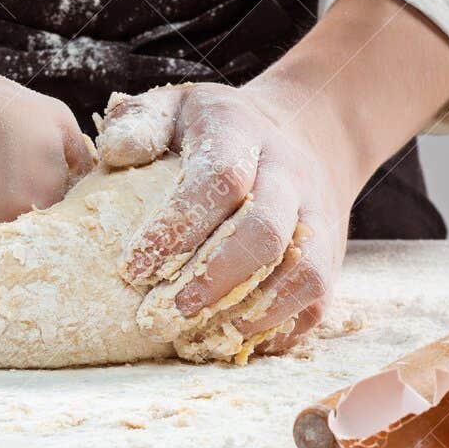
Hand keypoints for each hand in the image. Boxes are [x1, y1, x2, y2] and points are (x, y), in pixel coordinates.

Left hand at [97, 80, 355, 353]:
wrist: (303, 129)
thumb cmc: (213, 130)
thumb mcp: (172, 108)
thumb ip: (137, 124)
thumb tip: (116, 154)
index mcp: (240, 131)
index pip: (220, 179)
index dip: (178, 228)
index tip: (134, 269)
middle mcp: (288, 171)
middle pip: (264, 230)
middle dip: (214, 279)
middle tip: (166, 312)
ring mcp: (318, 214)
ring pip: (302, 271)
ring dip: (249, 312)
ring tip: (199, 336)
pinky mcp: (332, 253)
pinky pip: (317, 298)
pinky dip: (277, 327)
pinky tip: (231, 339)